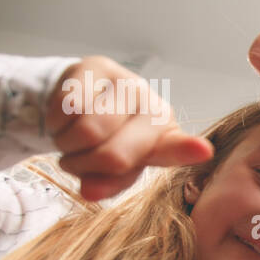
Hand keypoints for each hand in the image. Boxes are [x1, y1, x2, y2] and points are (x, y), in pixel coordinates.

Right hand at [46, 56, 212, 200]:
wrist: (81, 98)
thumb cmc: (108, 137)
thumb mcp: (115, 168)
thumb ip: (108, 183)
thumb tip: (89, 192)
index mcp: (165, 136)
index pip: (175, 148)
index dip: (187, 150)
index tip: (203, 150)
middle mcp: (152, 107)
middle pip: (113, 155)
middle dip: (86, 167)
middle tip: (78, 161)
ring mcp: (126, 83)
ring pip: (86, 132)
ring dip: (68, 146)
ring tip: (74, 140)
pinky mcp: (95, 67)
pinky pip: (66, 108)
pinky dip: (57, 124)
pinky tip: (65, 119)